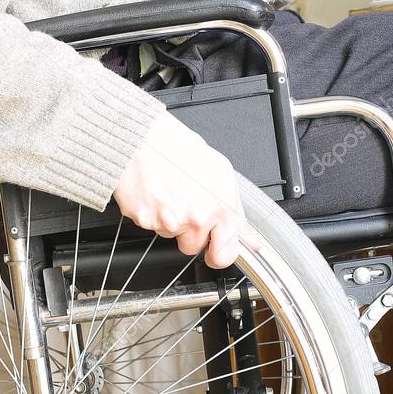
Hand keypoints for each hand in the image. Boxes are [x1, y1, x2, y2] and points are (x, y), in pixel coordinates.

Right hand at [113, 111, 252, 268]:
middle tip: (186, 206)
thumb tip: (248, 240)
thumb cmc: (181, 150)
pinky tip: (156, 194)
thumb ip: (234, 211)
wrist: (144, 139)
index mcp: (219, 208)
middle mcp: (195, 219)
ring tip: (170, 192)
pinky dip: (152, 214)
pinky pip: (151, 227)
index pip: (224, 254)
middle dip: (191, 232)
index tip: (215, 252)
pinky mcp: (144, 221)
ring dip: (171, 221)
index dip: (218, 254)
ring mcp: (168, 222)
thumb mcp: (221, 174)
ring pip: (171, 236)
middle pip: (193, 247)